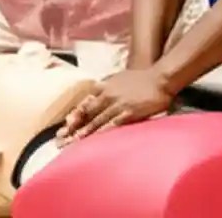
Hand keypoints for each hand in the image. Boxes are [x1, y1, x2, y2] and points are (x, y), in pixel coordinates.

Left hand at [55, 68, 174, 145]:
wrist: (160, 79)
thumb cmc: (143, 79)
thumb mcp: (120, 78)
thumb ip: (108, 87)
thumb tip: (101, 95)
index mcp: (105, 87)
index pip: (85, 102)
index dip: (75, 114)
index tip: (65, 124)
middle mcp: (108, 95)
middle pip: (86, 113)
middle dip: (73, 126)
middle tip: (61, 138)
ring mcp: (117, 104)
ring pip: (97, 120)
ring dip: (84, 132)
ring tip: (73, 142)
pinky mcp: (129, 113)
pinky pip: (112, 125)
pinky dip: (102, 133)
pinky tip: (95, 141)